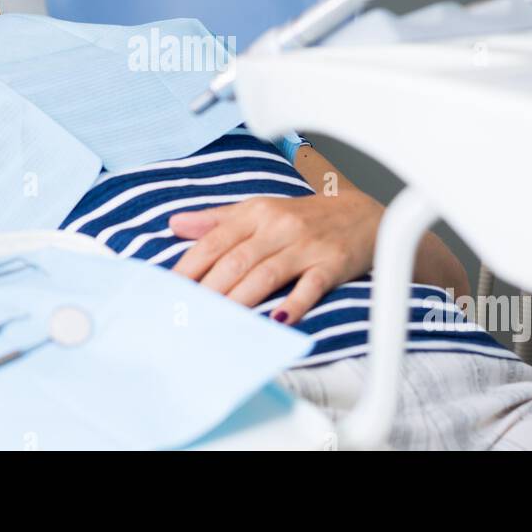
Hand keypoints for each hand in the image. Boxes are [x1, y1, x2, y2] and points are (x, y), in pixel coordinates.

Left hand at [169, 192, 382, 324]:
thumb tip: (175, 225)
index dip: (189, 267)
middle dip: (208, 289)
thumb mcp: (260, 209)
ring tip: (217, 321)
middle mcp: (279, 226)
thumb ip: (217, 219)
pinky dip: (295, 303)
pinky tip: (277, 320)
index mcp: (256, 212)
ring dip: (239, 299)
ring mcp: (306, 246)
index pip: (214, 240)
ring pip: (265, 274)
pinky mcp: (332, 264)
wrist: (363, 214)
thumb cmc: (304, 217)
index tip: (169, 291)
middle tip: (187, 315)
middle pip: (235, 260)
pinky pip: (311, 286)